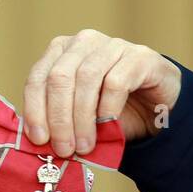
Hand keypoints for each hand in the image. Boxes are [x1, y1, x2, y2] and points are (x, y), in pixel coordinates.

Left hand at [22, 29, 181, 156]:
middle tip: (64, 149)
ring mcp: (113, 45)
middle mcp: (84, 42)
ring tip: (84, 146)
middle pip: (59, 77)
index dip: (34, 110)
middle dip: (59, 118)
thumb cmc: (113, 112)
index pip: (38, 77)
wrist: (159, 110)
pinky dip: (107, 109)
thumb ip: (56, 121)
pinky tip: (107, 127)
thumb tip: (34, 141)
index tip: (39, 140)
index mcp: (61, 52)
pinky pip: (116, 82)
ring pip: (86, 78)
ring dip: (82, 118)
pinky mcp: (140, 56)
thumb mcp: (77, 116)